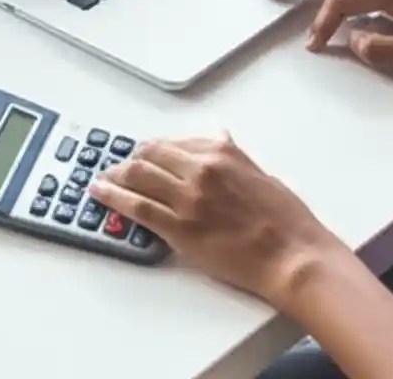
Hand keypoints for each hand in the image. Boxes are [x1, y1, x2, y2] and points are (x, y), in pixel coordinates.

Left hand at [89, 134, 338, 302]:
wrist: (292, 256)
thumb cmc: (286, 221)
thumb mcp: (261, 174)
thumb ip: (233, 156)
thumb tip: (218, 135)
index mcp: (222, 153)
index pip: (173, 143)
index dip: (154, 150)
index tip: (145, 154)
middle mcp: (200, 170)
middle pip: (149, 155)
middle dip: (130, 159)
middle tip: (119, 166)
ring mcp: (187, 199)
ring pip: (137, 176)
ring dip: (114, 175)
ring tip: (102, 179)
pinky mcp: (178, 228)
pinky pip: (136, 207)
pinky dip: (112, 197)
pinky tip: (99, 193)